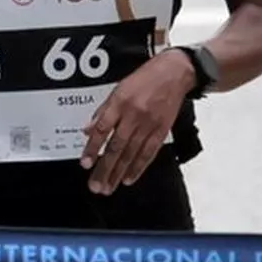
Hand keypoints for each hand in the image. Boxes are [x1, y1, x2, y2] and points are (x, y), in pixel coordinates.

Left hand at [80, 52, 197, 194]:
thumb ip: (103, 111)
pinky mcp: (161, 131)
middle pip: (116, 147)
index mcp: (120, 102)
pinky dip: (138, 167)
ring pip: (130, 154)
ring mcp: (149, 124)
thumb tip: (87, 130)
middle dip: (105, 169)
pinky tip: (128, 178)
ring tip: (108, 187)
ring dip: (118, 173)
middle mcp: (134, 115)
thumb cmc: (146, 78)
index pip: (102, 129)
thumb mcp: (119, 88)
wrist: (175, 73)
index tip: (86, 164)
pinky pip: (148, 153)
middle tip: (96, 185)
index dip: (93, 148)